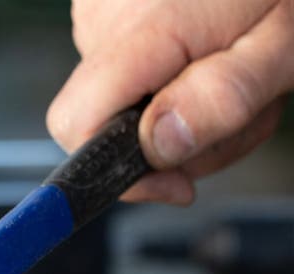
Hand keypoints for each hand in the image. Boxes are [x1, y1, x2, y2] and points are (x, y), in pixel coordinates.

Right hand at [49, 0, 293, 204]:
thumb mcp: (279, 48)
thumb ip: (221, 100)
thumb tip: (160, 146)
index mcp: (146, 27)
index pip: (76, 126)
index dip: (118, 170)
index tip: (173, 180)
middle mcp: (108, 15)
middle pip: (107, 125)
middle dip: (171, 144)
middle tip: (234, 116)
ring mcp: (102, 6)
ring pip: (119, 103)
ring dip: (177, 111)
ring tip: (227, 72)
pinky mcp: (106, 3)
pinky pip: (125, 70)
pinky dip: (168, 78)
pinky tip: (204, 53)